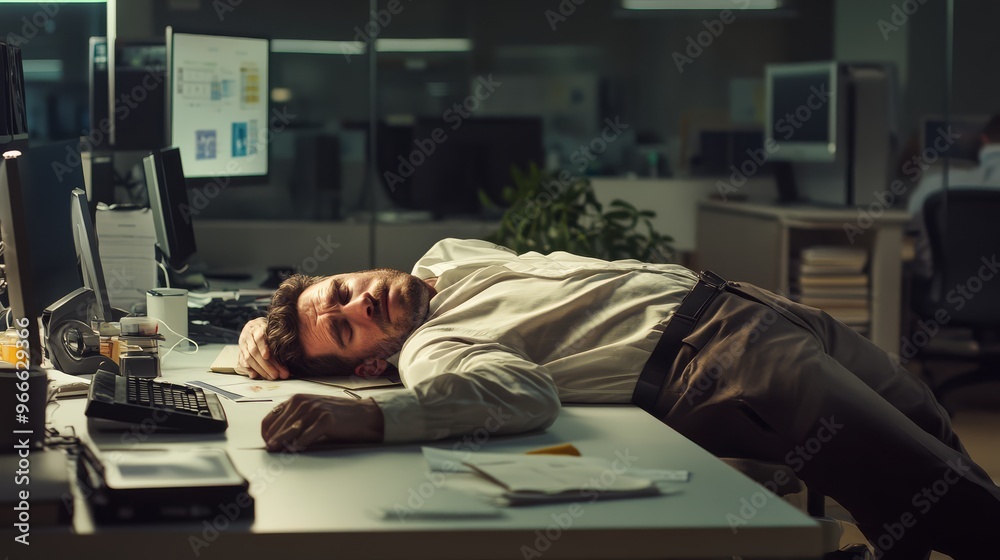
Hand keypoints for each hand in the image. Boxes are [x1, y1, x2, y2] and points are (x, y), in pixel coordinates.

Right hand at [237, 317, 289, 379]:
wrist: (254, 326)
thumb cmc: (269, 329)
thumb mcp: (274, 330)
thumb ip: (279, 342)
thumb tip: (287, 360)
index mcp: (257, 327)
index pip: (259, 337)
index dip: (263, 346)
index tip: (267, 356)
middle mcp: (248, 336)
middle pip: (254, 351)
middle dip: (265, 364)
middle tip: (275, 374)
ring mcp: (242, 345)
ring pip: (248, 358)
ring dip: (260, 369)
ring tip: (271, 377)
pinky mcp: (240, 353)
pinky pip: (241, 362)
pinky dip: (248, 370)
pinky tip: (255, 375)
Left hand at [261, 394, 384, 451]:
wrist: (363, 415)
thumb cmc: (337, 415)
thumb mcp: (312, 411)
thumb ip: (295, 419)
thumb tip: (275, 438)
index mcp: (297, 399)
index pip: (270, 418)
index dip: (266, 433)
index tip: (267, 443)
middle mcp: (303, 402)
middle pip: (278, 426)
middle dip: (273, 440)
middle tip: (270, 452)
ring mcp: (314, 410)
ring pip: (289, 431)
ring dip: (281, 444)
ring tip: (275, 452)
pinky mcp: (325, 420)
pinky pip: (306, 436)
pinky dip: (298, 446)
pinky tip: (294, 451)